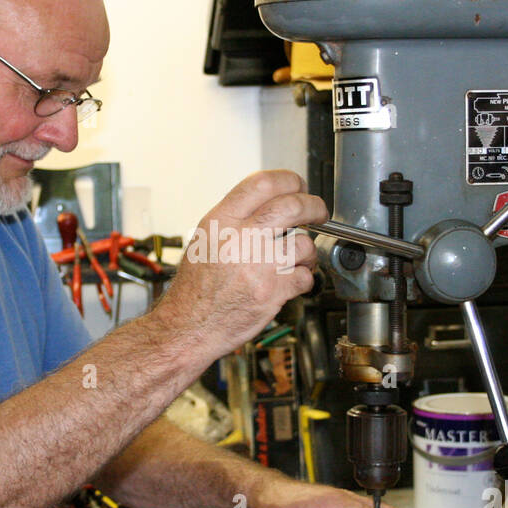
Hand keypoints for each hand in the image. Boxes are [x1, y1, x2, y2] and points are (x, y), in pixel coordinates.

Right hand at [157, 170, 326, 359]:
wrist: (189, 326)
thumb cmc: (195, 289)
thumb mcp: (204, 241)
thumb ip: (235, 219)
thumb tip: (270, 203)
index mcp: (220, 221)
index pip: (263, 183)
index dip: (289, 180)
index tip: (298, 186)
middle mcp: (240, 239)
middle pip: (293, 205)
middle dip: (314, 206)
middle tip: (318, 212)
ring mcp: (259, 265)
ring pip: (304, 243)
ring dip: (307, 252)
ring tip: (298, 258)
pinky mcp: (273, 291)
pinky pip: (305, 276)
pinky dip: (303, 279)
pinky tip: (290, 281)